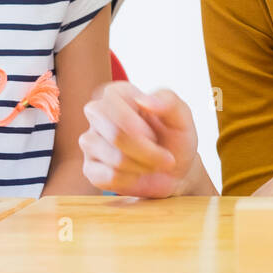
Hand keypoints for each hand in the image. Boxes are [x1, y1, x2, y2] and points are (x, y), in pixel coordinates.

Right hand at [80, 82, 198, 197]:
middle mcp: (98, 114)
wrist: (175, 171)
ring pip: (115, 158)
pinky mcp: (90, 168)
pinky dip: (132, 179)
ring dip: (144, 166)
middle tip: (165, 157)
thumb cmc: (176, 137)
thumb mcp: (182, 116)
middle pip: (116, 134)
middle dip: (147, 151)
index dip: (138, 125)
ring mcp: (91, 141)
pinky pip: (109, 177)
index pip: (114, 103)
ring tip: (153, 163)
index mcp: (117, 93)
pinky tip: (138, 174)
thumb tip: (143, 100)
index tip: (155, 135)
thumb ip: (169, 101)